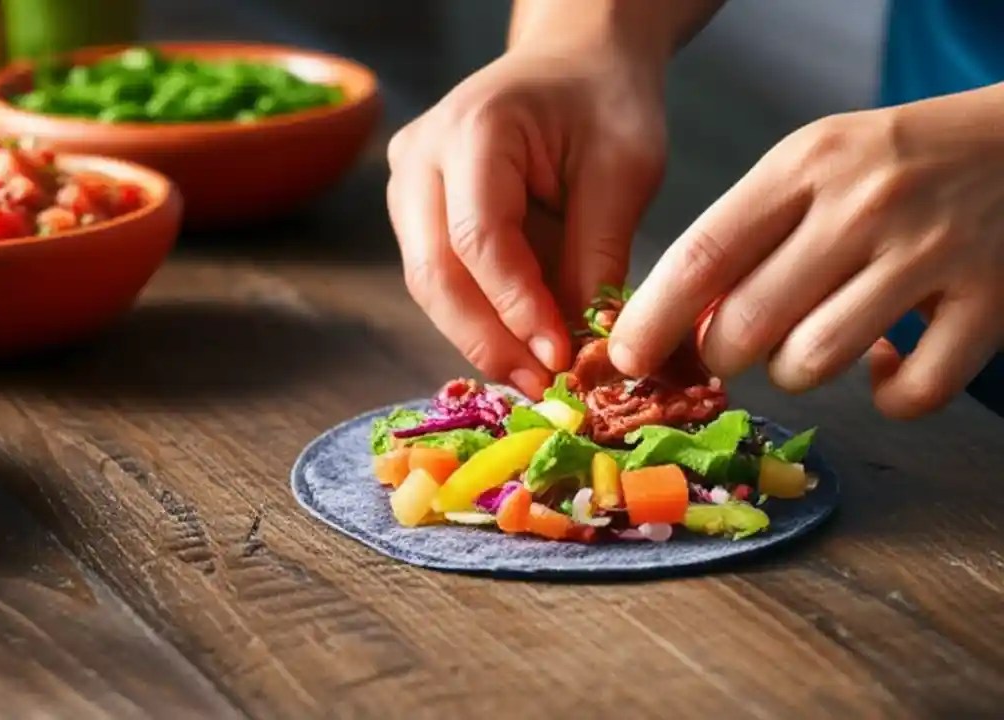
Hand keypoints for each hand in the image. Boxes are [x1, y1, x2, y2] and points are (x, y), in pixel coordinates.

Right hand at [386, 38, 665, 397]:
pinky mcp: (414, 212)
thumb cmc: (604, 102)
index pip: (479, 237)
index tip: (561, 358)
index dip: (516, 307)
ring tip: (537, 378)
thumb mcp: (625, 168)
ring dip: (481, 338)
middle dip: (488, 340)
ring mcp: (407, 184)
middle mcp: (419, 156)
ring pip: (429, 284)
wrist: (573, 63)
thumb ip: (600, 251)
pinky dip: (479, 319)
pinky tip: (521, 348)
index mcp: (473, 129)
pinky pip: (440, 278)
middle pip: (435, 271)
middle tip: (541, 387)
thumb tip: (587, 343)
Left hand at [611, 88, 1003, 417]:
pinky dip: (887, 395)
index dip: (652, 320)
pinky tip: (884, 363)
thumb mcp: (808, 167)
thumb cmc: (888, 164)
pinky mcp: (992, 301)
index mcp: (804, 168)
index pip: (701, 257)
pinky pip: (910, 392)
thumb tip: (674, 324)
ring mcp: (931, 254)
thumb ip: (744, 235)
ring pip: (814, 362)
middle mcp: (864, 207)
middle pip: (748, 325)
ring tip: (813, 339)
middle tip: (735, 345)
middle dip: (721, 356)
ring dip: (795, 372)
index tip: (625, 358)